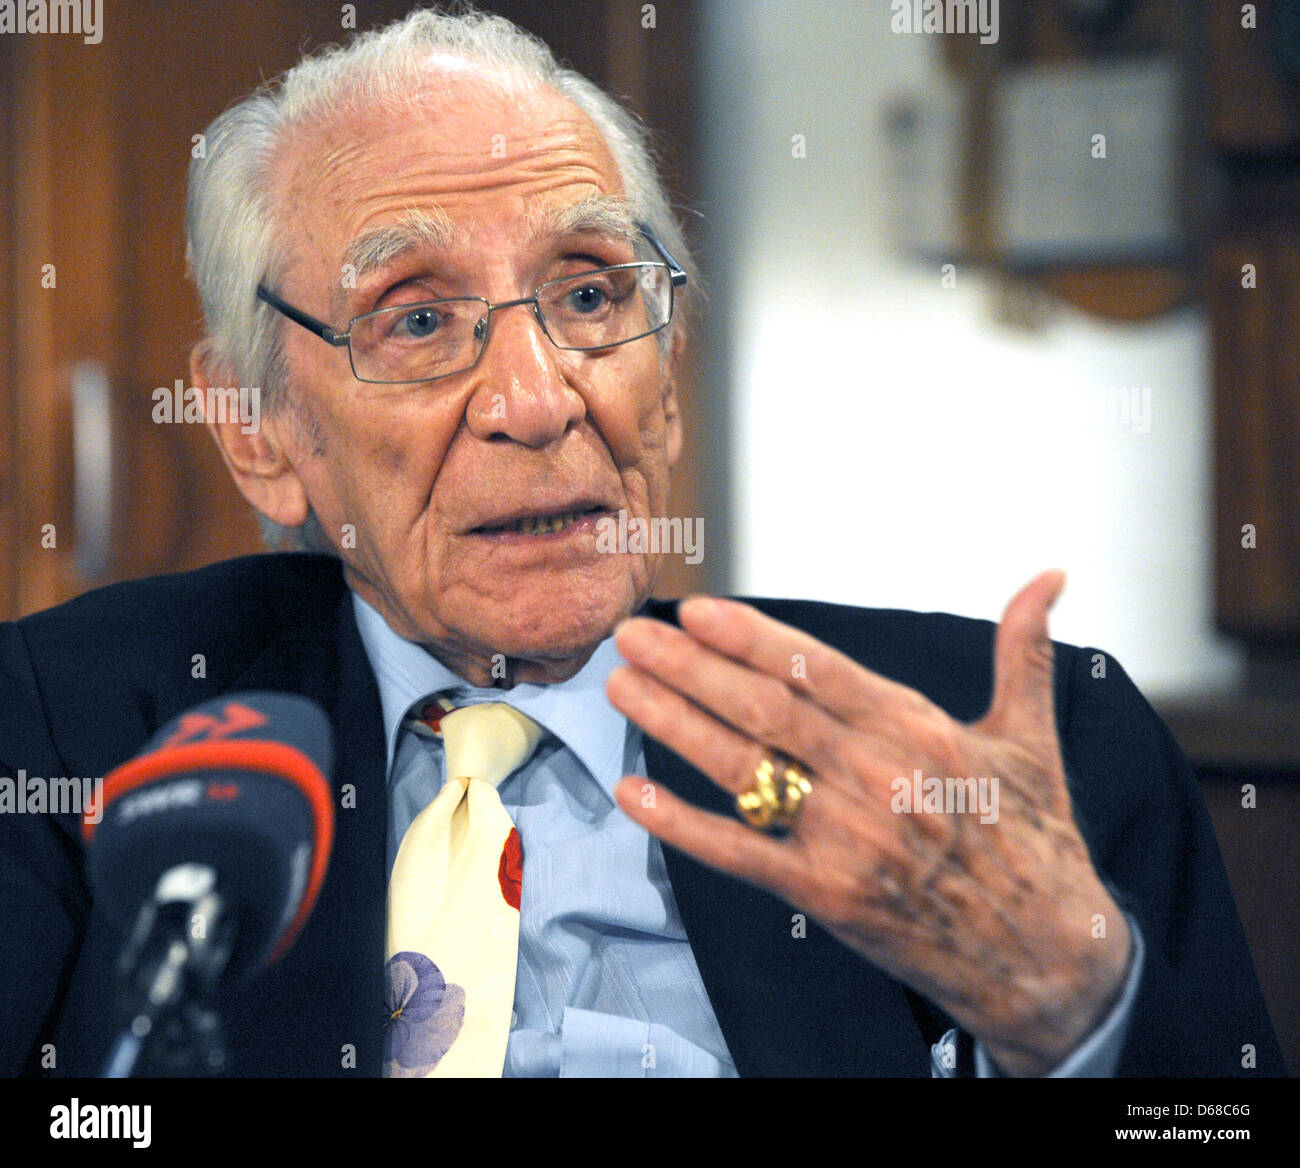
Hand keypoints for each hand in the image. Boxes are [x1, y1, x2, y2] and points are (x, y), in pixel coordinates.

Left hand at [606, 571, 1131, 1075]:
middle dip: (688, 668)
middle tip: (631, 636)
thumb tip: (1049, 577)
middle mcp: (876, 777)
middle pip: (763, 710)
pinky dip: (681, 824)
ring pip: (741, 769)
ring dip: (671, 724)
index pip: (817, 668)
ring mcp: (846, 838)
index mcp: (919, 729)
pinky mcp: (825, 895)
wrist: (1048, 955)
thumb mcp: (1031, 736)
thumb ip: (1023, 650)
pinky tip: (632, 793)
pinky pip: (739, 854)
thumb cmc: (1034, 839)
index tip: (696, 611)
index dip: (750, 638)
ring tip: (621, 687)